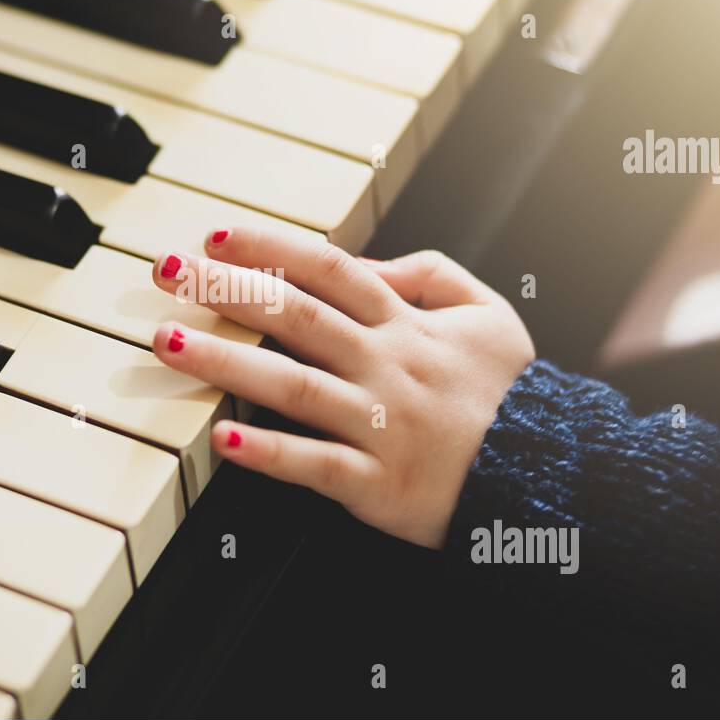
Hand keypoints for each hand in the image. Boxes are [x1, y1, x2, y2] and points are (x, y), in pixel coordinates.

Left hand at [150, 227, 534, 548]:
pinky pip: (318, 465)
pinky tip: (223, 443)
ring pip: (294, 386)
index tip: (216, 235)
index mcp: (409, 326)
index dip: (271, 248)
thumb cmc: (512, 394)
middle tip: (166, 272)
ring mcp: (383, 425)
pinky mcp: (380, 484)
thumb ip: (430, 275)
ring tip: (168, 342)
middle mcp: (389, 367)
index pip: (331, 270)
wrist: (552, 476)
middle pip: (298, 317)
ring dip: (225, 363)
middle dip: (227, 290)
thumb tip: (365, 261)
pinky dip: (271, 455)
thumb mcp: (490, 315)